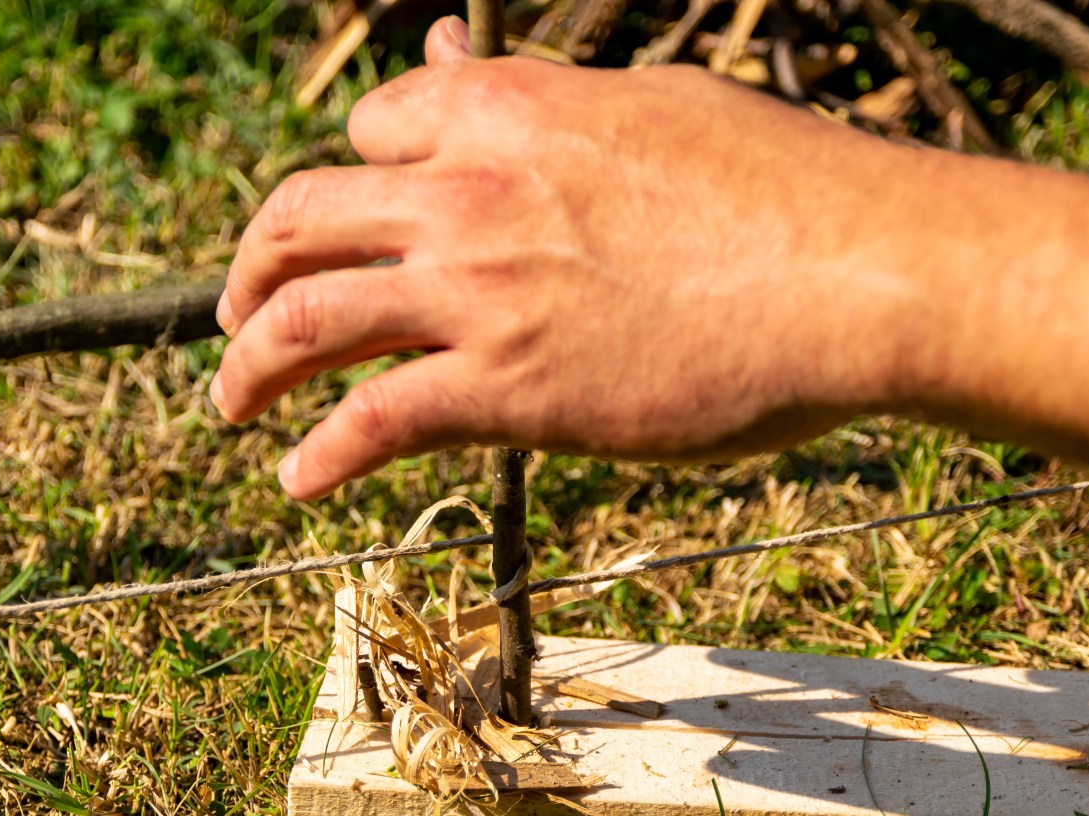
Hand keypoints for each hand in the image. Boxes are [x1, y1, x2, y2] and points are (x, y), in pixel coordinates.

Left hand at [211, 17, 946, 498]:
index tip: (358, 221)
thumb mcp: (655, 106)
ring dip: (247, 365)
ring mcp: (480, 290)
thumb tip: (466, 59)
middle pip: (302, 216)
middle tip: (238, 313)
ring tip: (230, 404)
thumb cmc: (786, 189)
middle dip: (253, 268)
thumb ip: (548, 98)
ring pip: (305, 318)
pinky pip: (372, 422)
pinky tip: (297, 483)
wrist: (857, 274)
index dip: (356, 173)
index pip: (376, 126)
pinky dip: (320, 454)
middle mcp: (469, 189)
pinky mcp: (507, 388)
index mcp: (510, 109)